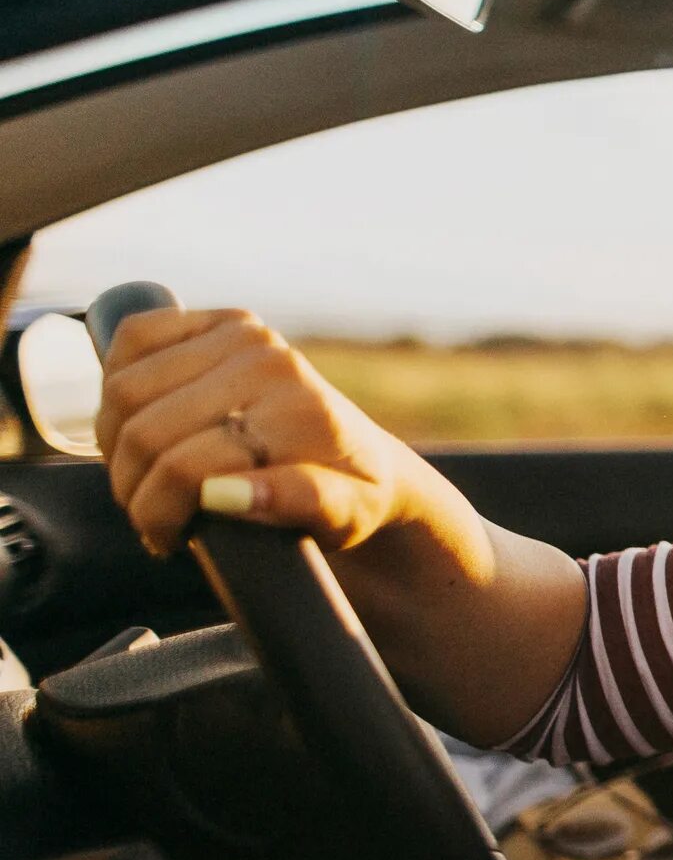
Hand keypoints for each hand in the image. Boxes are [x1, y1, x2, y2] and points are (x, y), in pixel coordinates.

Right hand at [96, 307, 446, 557]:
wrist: (368, 458)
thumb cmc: (351, 498)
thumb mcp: (346, 516)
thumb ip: (300, 503)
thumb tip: (225, 493)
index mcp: (300, 413)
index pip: (184, 468)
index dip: (158, 513)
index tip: (167, 539)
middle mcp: (270, 362)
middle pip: (144, 432)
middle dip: (133, 485)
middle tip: (150, 512)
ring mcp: (244, 335)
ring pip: (123, 392)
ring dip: (116, 443)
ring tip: (144, 476)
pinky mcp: (222, 321)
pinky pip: (132, 337)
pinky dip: (116, 383)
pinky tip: (138, 422)